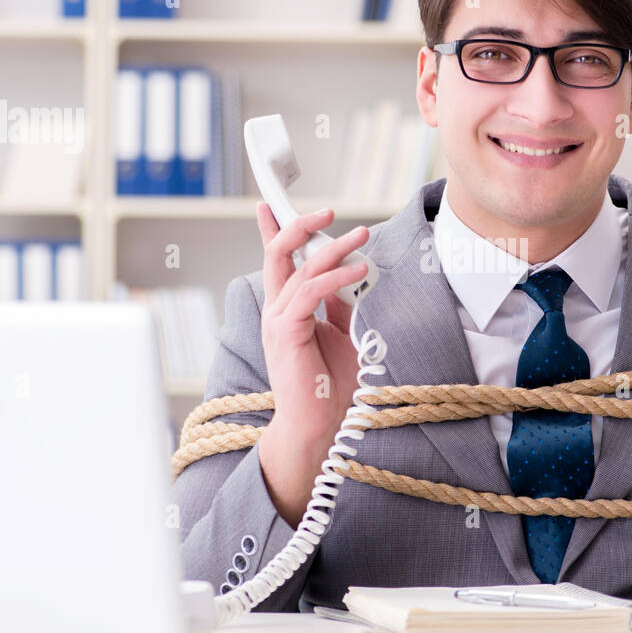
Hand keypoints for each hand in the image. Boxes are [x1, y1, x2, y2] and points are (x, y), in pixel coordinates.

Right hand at [256, 202, 371, 454]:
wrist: (318, 425)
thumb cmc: (331, 386)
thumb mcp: (343, 335)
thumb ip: (342, 306)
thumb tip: (353, 276)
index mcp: (286, 310)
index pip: (276, 262)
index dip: (273, 232)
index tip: (270, 207)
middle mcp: (276, 311)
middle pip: (279, 255)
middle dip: (299, 227)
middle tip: (328, 212)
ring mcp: (277, 321)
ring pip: (300, 269)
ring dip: (333, 249)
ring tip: (361, 236)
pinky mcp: (285, 332)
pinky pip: (309, 293)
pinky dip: (334, 277)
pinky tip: (357, 270)